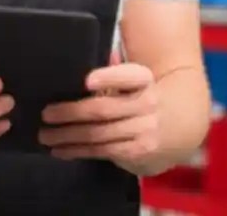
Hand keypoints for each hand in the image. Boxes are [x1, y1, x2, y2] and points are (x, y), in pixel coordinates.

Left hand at [38, 52, 161, 170]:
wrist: (182, 124)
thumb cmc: (142, 96)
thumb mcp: (135, 80)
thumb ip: (111, 75)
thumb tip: (73, 75)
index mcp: (144, 79)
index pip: (129, 76)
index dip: (108, 78)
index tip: (87, 81)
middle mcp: (147, 104)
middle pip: (103, 109)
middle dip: (70, 113)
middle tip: (45, 114)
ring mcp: (145, 130)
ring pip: (98, 134)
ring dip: (68, 136)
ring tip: (44, 136)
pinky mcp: (139, 152)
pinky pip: (103, 151)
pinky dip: (78, 151)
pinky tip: (60, 150)